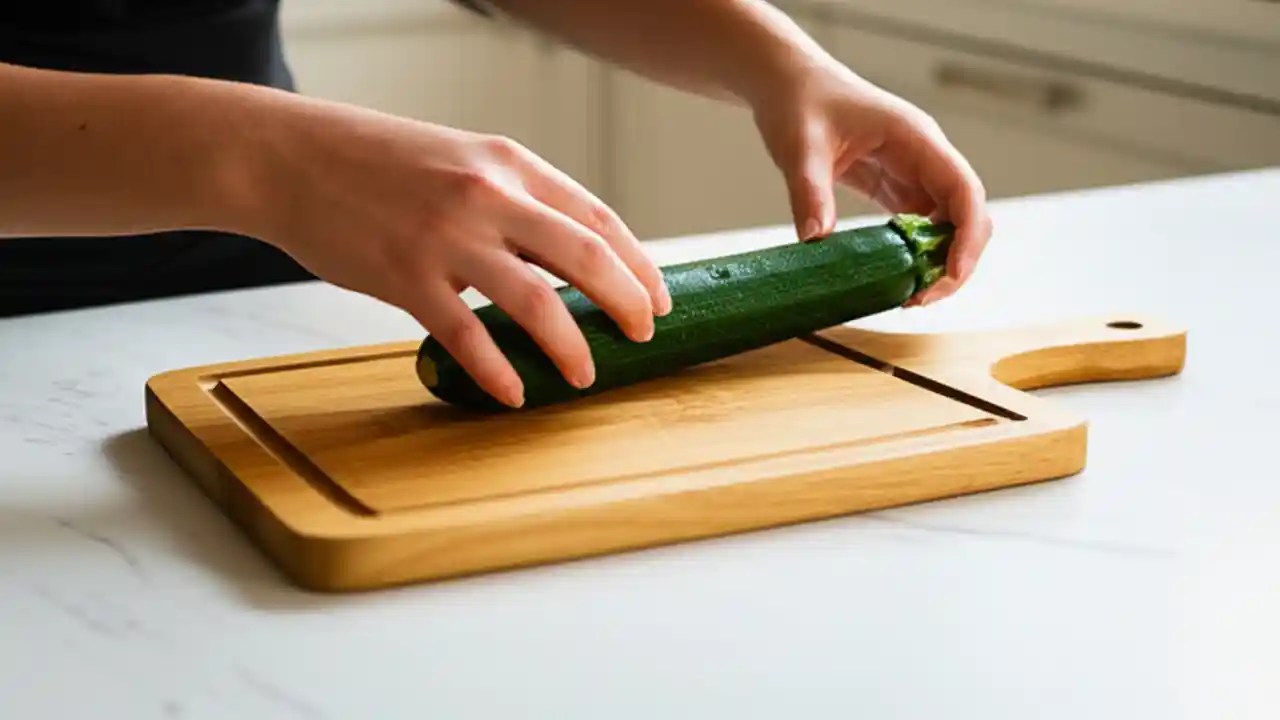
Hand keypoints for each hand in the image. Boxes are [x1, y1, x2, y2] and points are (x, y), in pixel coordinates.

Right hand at [241, 96, 670, 407]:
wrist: (293, 157)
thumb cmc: (381, 163)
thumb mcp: (463, 160)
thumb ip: (515, 201)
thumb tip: (565, 257)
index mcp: (510, 164)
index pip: (598, 218)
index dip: (639, 264)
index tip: (657, 298)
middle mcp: (489, 195)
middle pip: (586, 257)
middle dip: (627, 303)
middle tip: (642, 336)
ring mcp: (448, 235)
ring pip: (537, 301)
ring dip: (571, 346)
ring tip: (584, 376)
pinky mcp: (406, 275)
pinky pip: (467, 335)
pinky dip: (497, 370)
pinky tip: (514, 393)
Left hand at [750, 63, 992, 305]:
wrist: (788, 86)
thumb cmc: (800, 104)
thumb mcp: (800, 148)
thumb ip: (809, 192)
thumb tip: (814, 239)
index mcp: (916, 139)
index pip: (964, 189)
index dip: (968, 235)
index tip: (950, 273)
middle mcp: (925, 158)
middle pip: (965, 215)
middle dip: (954, 260)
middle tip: (918, 299)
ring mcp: (913, 174)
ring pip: (946, 226)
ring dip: (934, 263)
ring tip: (907, 297)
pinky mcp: (894, 189)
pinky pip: (917, 229)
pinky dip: (913, 256)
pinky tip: (894, 279)